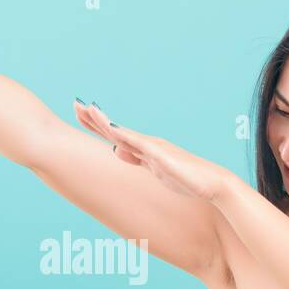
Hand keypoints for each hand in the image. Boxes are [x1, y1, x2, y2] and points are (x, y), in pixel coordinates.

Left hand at [73, 100, 231, 201]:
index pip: (114, 135)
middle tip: (75, 104)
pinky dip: (125, 136)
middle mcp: (147, 144)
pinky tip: (113, 130)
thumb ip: (137, 159)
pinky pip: (140, 145)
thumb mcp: (154, 169)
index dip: (96, 124)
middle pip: (115, 130)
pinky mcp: (162, 157)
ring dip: (105, 122)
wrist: (212, 184)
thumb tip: (118, 151)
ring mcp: (154, 149)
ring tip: (88, 110)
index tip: (80, 113)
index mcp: (144, 148)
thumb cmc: (186, 178)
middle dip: (94, 118)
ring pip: (124, 134)